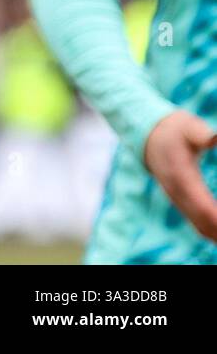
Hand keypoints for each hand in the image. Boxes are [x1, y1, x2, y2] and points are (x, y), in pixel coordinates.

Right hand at [143, 109, 216, 242]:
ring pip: (202, 228)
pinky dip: (212, 231)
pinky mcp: (181, 203)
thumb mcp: (188, 127)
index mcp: (182, 178)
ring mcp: (178, 201)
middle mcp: (179, 194)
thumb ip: (202, 135)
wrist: (148, 135)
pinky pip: (199, 224)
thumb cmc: (173, 129)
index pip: (206, 209)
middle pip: (206, 225)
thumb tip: (215, 138)